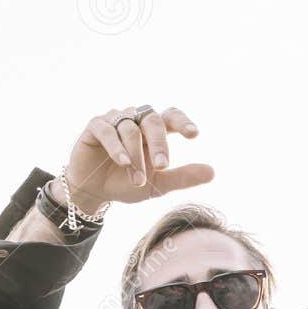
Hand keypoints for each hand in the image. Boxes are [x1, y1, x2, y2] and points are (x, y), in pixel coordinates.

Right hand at [59, 105, 212, 211]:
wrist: (95, 192)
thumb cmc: (128, 183)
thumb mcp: (158, 184)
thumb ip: (183, 177)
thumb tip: (212, 172)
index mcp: (154, 130)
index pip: (171, 116)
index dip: (182, 121)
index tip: (194, 134)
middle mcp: (136, 119)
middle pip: (152, 121)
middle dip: (159, 144)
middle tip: (163, 166)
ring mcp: (115, 120)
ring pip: (130, 130)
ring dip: (135, 157)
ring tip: (138, 181)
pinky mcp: (95, 127)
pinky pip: (108, 131)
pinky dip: (116, 147)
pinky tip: (123, 162)